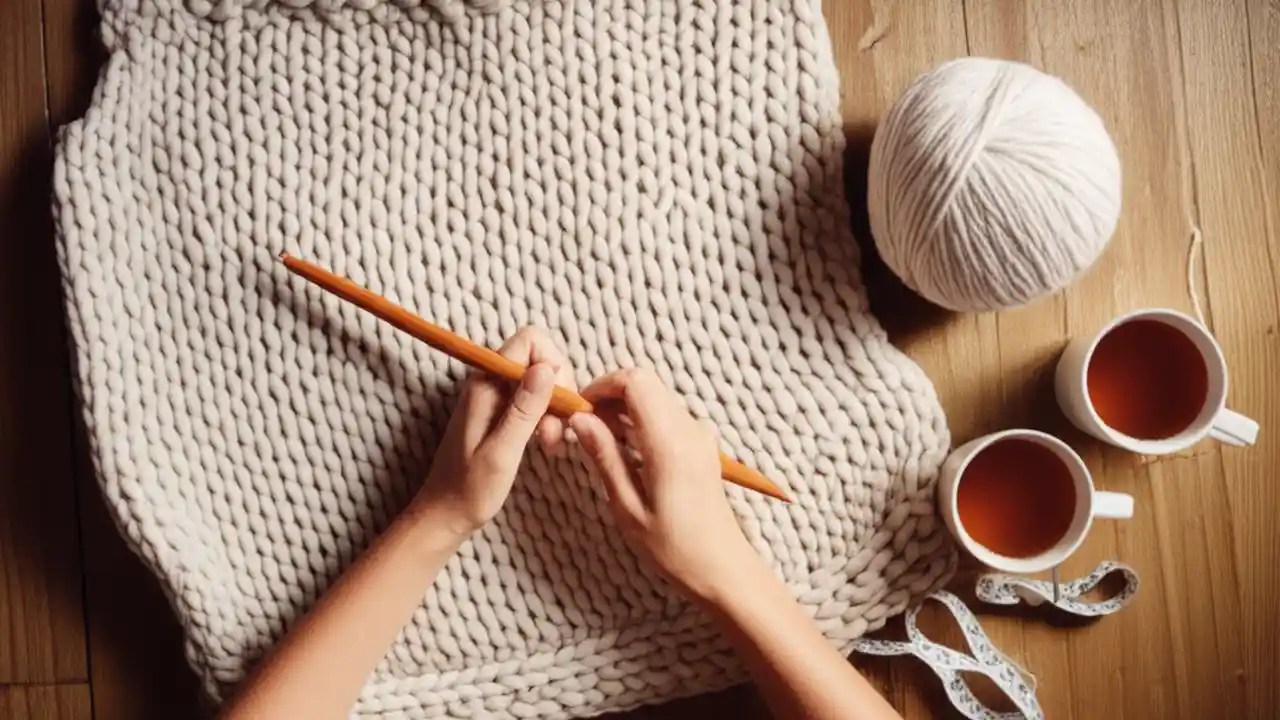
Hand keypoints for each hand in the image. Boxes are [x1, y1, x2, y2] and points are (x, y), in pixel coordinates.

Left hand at [414, 327, 576, 533]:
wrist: (444, 512)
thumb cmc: (469, 490)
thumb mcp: (502, 453)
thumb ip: (524, 409)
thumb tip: (547, 368)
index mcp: (485, 385)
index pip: (529, 340)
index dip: (554, 363)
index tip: (559, 401)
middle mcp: (488, 381)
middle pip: (539, 357)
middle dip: (558, 388)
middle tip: (557, 429)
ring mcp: (494, 394)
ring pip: (539, 378)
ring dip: (554, 406)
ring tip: (551, 442)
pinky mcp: (499, 409)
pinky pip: (531, 397)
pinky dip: (545, 415)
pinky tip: (544, 441)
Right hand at [568, 368, 760, 601]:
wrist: (722, 567)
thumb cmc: (673, 548)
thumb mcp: (628, 507)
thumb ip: (605, 457)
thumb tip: (580, 419)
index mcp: (670, 444)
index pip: (636, 382)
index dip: (602, 386)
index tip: (580, 410)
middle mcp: (689, 430)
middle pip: (646, 383)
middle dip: (611, 395)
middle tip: (586, 427)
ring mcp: (699, 434)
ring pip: (655, 396)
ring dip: (625, 408)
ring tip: (601, 442)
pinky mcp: (701, 443)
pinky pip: (666, 415)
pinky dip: (641, 420)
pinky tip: (626, 452)